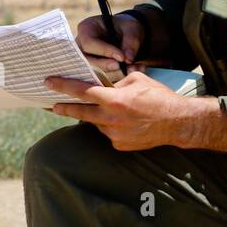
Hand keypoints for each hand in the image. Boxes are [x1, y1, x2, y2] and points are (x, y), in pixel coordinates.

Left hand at [44, 71, 226, 153]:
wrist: (178, 123)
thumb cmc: (160, 98)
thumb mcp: (138, 80)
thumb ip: (117, 83)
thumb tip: (105, 86)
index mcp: (114, 100)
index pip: (81, 92)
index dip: (63, 86)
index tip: (48, 83)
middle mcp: (111, 119)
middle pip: (80, 112)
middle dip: (65, 107)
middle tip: (53, 105)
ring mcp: (114, 135)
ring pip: (96, 123)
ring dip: (97, 116)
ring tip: (111, 111)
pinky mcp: (119, 145)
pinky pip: (108, 133)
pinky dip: (111, 126)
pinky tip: (125, 122)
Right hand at [74, 9, 169, 82]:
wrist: (128, 37)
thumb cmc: (126, 28)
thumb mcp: (132, 28)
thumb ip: (131, 41)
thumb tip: (128, 59)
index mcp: (86, 29)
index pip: (89, 43)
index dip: (105, 51)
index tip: (122, 57)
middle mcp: (81, 47)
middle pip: (88, 61)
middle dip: (108, 67)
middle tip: (125, 68)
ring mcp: (85, 61)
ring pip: (95, 73)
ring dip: (116, 74)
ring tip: (135, 68)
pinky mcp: (94, 73)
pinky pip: (103, 79)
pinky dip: (119, 77)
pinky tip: (134, 71)